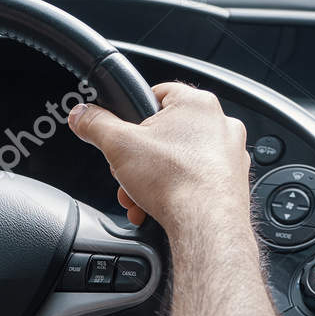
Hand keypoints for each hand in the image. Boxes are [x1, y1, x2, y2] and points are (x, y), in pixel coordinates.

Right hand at [67, 81, 250, 230]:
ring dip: (154, 179)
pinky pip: (197, 180)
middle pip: (166, 133)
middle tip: (128, 172)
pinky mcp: (233, 181)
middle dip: (140, 158)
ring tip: (141, 196)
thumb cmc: (176, 180)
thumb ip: (95, 124)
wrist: (206, 223)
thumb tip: (81, 114)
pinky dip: (177, 192)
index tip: (123, 130)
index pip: (158, 92)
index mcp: (196, 103)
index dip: (134, 112)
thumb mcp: (118, 145)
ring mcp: (230, 153)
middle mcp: (220, 123)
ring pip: (180, 159)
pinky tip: (161, 206)